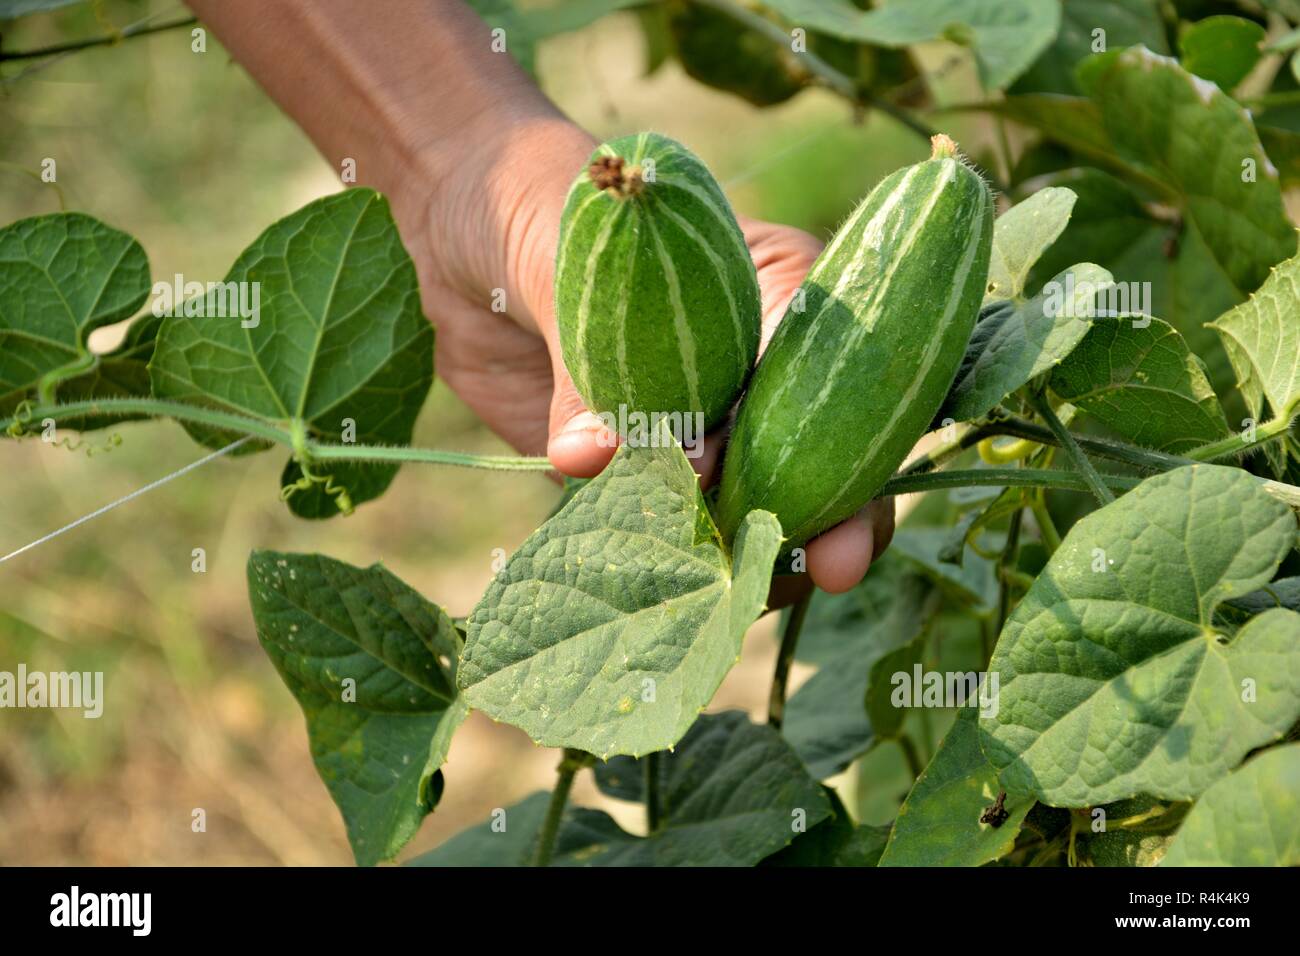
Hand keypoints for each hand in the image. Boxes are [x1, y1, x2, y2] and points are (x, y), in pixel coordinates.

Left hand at [409, 119, 892, 594]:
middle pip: (805, 460)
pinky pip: (654, 524)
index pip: (829, 385)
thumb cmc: (534, 200)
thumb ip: (588, 362)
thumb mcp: (565, 259)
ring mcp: (692, 423)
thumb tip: (594, 460)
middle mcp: (748, 369)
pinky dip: (657, 561)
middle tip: (825, 576)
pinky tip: (660, 598)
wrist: (456, 218)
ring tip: (730, 601)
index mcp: (775, 296)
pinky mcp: (626, 465)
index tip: (836, 526)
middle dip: (817, 523)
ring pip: (737, 507)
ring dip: (737, 555)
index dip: (843, 460)